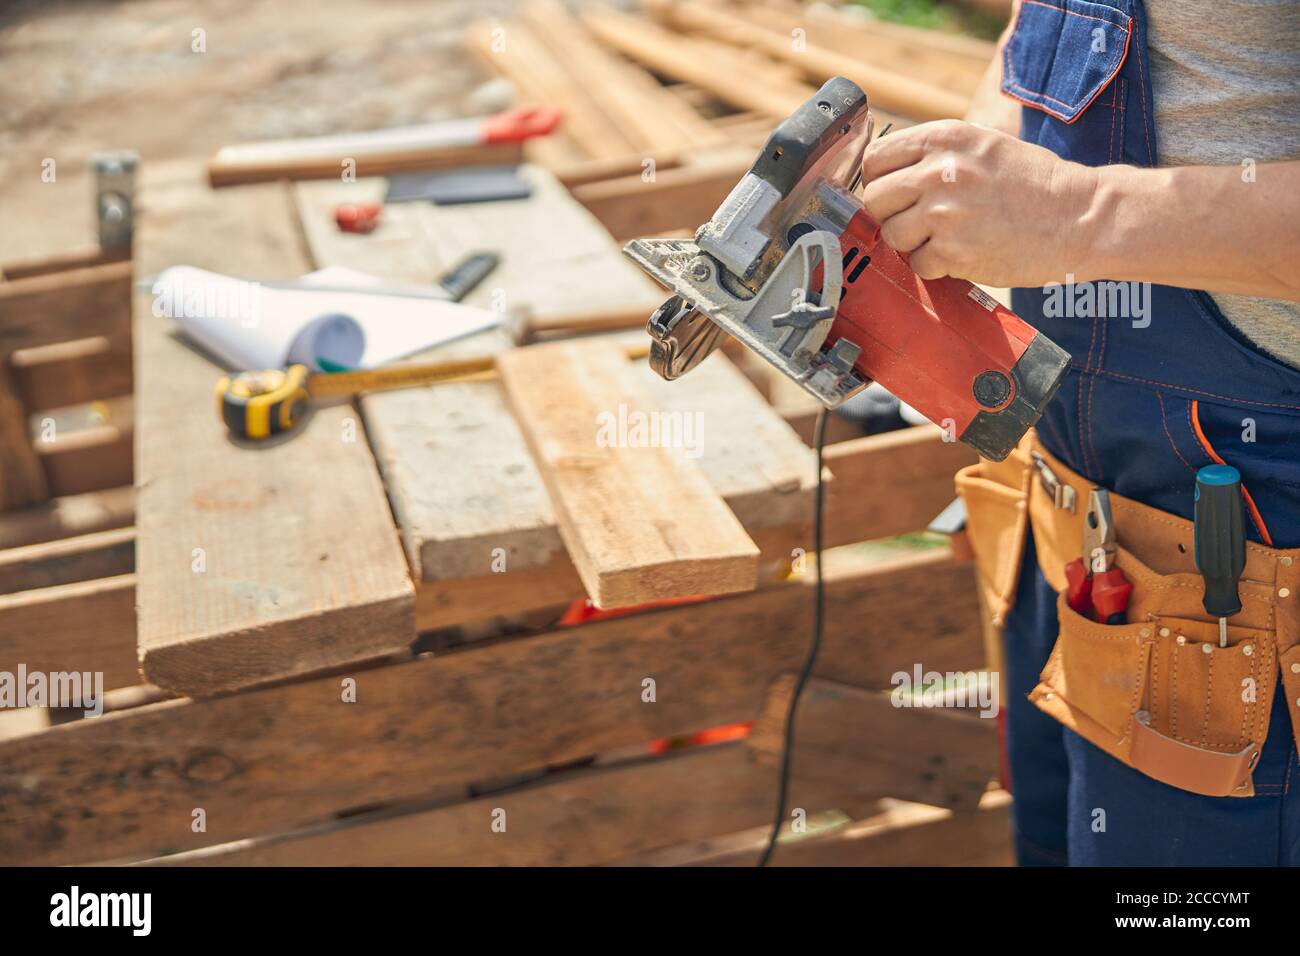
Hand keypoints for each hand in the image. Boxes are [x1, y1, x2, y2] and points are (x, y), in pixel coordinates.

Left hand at [860, 120, 1097, 286]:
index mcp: (944, 138)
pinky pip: (918, 264)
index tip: (895, 193)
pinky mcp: (953, 251)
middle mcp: (939, 171)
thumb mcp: (981, 146)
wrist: (1078, 216)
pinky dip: (936, 266)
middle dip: (891, 213)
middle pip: (875, 199)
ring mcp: (944, 212)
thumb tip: (886, 175)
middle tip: (918, 220)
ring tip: (947, 236)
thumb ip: (933, 155)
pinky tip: (963, 252)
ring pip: (892, 234)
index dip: (880, 180)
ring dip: (912, 242)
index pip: (875, 159)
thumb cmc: (1031, 183)